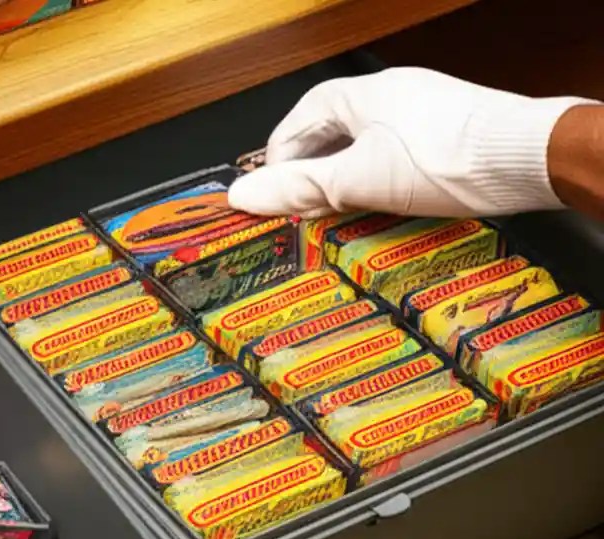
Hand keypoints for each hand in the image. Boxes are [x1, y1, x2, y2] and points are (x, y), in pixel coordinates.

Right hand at [228, 67, 596, 217]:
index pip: (292, 128)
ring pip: (361, 144)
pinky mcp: (443, 128)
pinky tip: (385, 201)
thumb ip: (299, 190)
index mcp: (356, 93)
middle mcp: (386, 93)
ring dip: (344, 178)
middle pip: (326, 136)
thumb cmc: (448, 159)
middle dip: (310, 175)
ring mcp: (418, 108)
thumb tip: (246, 196)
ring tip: (340, 211)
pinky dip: (377, 176)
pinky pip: (393, 150)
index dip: (275, 168)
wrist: (527, 157)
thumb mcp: (358, 181)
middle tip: (301, 212)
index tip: (272, 201)